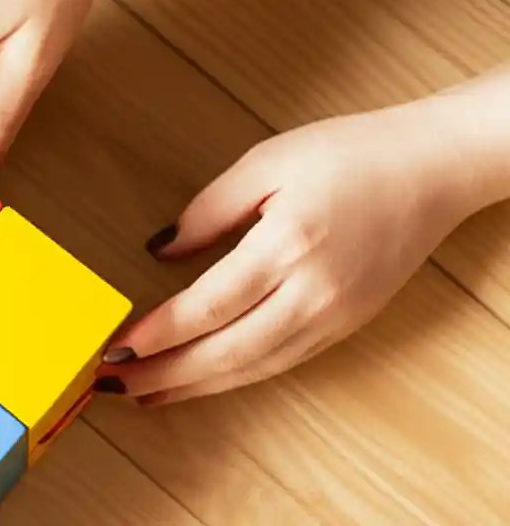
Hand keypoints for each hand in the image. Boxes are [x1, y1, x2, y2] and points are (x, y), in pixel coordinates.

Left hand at [96, 95, 504, 404]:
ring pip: (254, 367)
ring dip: (195, 385)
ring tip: (145, 393)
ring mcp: (334, 316)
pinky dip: (235, 377)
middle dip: (165, 373)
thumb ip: (207, 209)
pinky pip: (281, 361)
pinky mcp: (346, 325)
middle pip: (227, 351)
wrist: (433, 169)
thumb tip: (160, 249)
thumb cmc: (349, 154)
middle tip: (113, 383)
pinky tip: (203, 379)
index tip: (118, 347)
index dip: (160, 333)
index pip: (209, 306)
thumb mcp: (266, 161)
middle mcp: (313, 292)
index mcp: (288, 245)